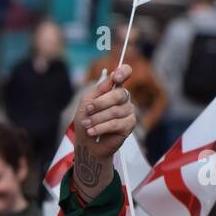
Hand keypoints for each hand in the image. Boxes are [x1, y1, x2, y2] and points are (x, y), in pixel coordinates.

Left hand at [71, 65, 136, 201]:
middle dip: (100, 103)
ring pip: (115, 111)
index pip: (125, 73)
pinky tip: (92, 132)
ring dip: (97, 118)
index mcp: (114, 88)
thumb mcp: (87, 103)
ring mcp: (129, 111)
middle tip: (88, 110)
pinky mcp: (129, 125)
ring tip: (87, 125)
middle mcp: (124, 98)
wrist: (87, 143)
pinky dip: (101, 127)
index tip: (116, 77)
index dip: (123, 72)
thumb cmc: (86, 121)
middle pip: (119, 94)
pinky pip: (116, 124)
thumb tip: (112, 77)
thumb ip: (99, 90)